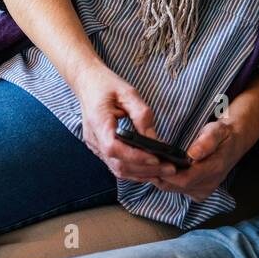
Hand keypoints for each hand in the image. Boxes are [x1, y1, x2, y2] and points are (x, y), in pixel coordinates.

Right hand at [72, 62, 177, 181]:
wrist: (87, 83)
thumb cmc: (107, 85)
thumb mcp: (128, 93)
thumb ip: (142, 116)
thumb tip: (154, 140)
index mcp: (98, 122)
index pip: (114, 148)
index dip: (135, 157)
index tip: (157, 158)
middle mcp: (94, 139)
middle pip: (118, 164)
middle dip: (146, 170)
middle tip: (171, 169)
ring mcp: (95, 146)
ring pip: (118, 169)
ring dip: (142, 174)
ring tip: (165, 171)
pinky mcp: (100, 148)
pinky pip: (116, 165)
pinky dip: (134, 170)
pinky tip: (151, 169)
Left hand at [144, 117, 248, 202]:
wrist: (234, 143)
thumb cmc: (223, 135)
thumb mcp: (217, 130)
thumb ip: (206, 142)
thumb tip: (193, 154)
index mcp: (214, 169)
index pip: (185, 179)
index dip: (166, 174)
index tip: (152, 163)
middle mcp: (209, 184)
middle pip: (176, 186)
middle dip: (159, 176)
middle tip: (145, 162)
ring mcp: (204, 191)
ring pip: (175, 190)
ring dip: (161, 179)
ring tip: (150, 165)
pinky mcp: (200, 193)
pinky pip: (178, 191)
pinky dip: (168, 183)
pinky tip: (161, 171)